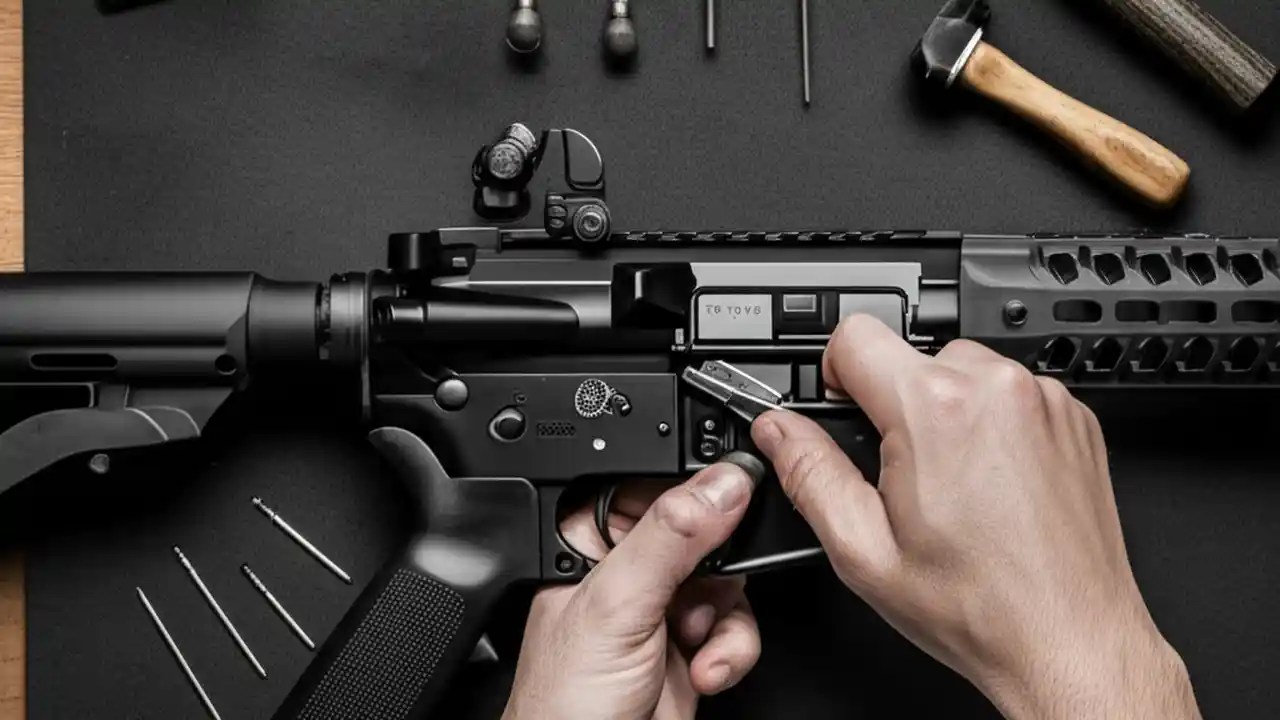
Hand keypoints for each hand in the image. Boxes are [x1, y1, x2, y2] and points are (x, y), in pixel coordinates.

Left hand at [502, 462, 761, 719]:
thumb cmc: (564, 703)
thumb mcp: (618, 603)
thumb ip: (670, 538)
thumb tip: (722, 484)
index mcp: (593, 539)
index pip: (656, 484)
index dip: (698, 484)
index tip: (735, 489)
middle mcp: (630, 569)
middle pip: (707, 530)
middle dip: (721, 565)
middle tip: (709, 586)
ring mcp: (664, 610)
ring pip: (731, 581)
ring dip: (728, 617)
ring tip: (696, 640)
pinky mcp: (694, 649)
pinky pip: (739, 627)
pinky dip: (735, 649)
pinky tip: (705, 669)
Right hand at [751, 315, 1200, 719]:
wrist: (1070, 640)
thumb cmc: (981, 607)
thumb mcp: (863, 549)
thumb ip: (809, 474)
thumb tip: (778, 432)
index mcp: (935, 410)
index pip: (854, 334)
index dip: (833, 374)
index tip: (843, 410)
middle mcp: (996, 388)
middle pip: (909, 354)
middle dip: (893, 404)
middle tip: (903, 475)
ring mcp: (1044, 400)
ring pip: (962, 370)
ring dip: (946, 411)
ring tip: (954, 486)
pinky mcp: (1074, 418)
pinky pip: (1010, 393)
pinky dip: (992, 425)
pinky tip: (991, 485)